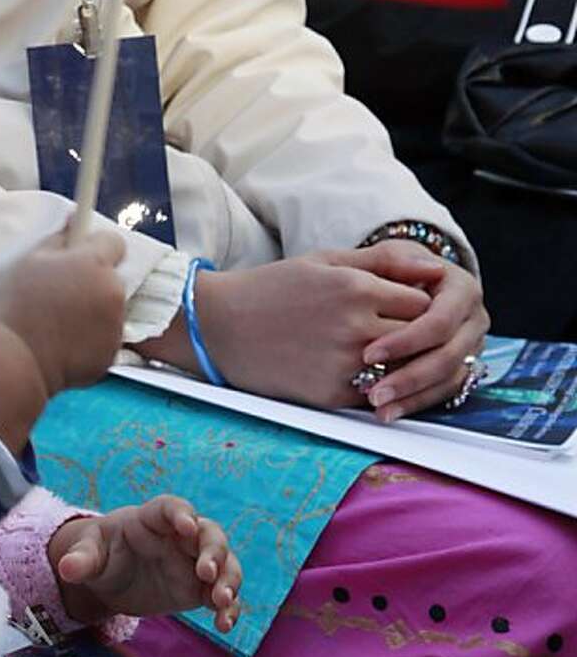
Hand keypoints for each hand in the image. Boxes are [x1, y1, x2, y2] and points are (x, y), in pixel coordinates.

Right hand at [0, 230, 125, 455]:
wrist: (17, 360)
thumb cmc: (19, 305)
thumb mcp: (31, 260)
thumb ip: (60, 238)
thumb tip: (74, 221)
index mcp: (95, 264)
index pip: (115, 241)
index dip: (96, 246)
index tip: (81, 255)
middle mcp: (113, 292)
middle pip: (111, 277)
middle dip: (92, 281)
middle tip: (61, 292)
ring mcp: (116, 326)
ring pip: (109, 308)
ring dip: (93, 310)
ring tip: (59, 321)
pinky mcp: (112, 354)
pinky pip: (105, 337)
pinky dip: (91, 338)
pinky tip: (63, 342)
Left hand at [49, 497, 241, 634]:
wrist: (108, 578)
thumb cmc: (100, 551)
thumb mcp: (87, 552)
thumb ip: (81, 559)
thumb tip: (67, 568)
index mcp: (152, 518)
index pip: (172, 507)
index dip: (181, 513)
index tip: (187, 525)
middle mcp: (180, 537)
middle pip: (208, 533)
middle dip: (213, 550)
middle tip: (206, 572)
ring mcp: (193, 562)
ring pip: (224, 562)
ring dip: (228, 578)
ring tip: (221, 602)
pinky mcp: (197, 589)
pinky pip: (221, 594)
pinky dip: (228, 607)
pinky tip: (224, 625)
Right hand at [184, 243, 452, 409]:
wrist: (222, 327)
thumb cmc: (275, 288)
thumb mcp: (326, 260)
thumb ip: (383, 261)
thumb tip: (434, 267)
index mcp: (356, 288)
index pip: (423, 301)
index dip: (420, 303)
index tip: (409, 304)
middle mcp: (355, 328)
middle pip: (419, 337)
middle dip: (418, 334)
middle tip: (402, 330)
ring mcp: (345, 365)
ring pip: (403, 368)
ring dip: (401, 362)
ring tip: (383, 350)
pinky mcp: (333, 395)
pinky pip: (377, 393)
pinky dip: (377, 384)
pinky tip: (358, 370)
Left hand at [354, 241, 487, 422]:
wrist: (400, 284)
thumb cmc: (389, 269)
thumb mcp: (388, 255)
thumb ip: (397, 258)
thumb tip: (430, 268)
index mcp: (462, 288)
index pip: (438, 321)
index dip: (406, 341)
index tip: (369, 354)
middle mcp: (474, 319)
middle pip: (448, 356)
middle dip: (409, 376)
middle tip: (373, 391)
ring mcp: (472, 346)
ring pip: (449, 379)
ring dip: (412, 396)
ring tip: (378, 407)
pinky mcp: (463, 367)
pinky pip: (445, 392)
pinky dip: (416, 403)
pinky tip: (390, 412)